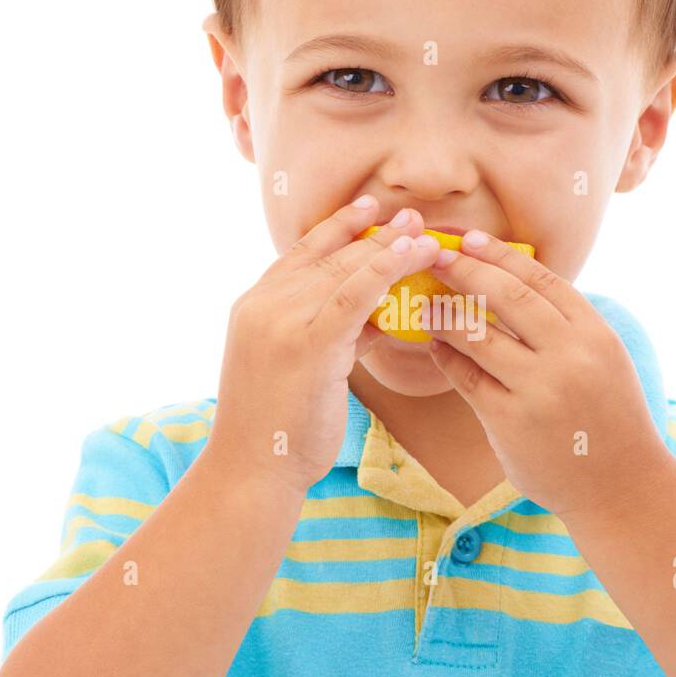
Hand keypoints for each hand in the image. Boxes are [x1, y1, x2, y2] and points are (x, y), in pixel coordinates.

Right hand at [208, 201, 439, 496]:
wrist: (250, 468)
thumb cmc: (277, 428)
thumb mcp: (301, 369)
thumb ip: (333, 335)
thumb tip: (376, 319)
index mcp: (254, 306)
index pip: (300, 253)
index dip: (337, 227)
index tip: (368, 208)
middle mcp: (264, 304)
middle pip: (329, 257)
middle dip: (374, 234)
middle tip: (414, 216)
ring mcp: (282, 320)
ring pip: (344, 270)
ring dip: (389, 248)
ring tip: (425, 232)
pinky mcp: (308, 344)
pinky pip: (353, 294)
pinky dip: (384, 269)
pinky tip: (410, 255)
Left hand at [424, 230, 667, 521]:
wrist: (621, 486)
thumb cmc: (608, 419)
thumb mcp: (604, 360)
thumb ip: (566, 327)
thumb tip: (515, 284)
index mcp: (594, 333)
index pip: (540, 279)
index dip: (499, 255)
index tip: (468, 240)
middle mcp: (570, 356)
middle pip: (506, 296)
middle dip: (463, 270)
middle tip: (432, 256)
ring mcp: (539, 389)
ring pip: (478, 335)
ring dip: (444, 314)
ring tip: (424, 303)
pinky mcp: (510, 420)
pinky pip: (466, 377)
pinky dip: (447, 357)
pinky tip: (435, 346)